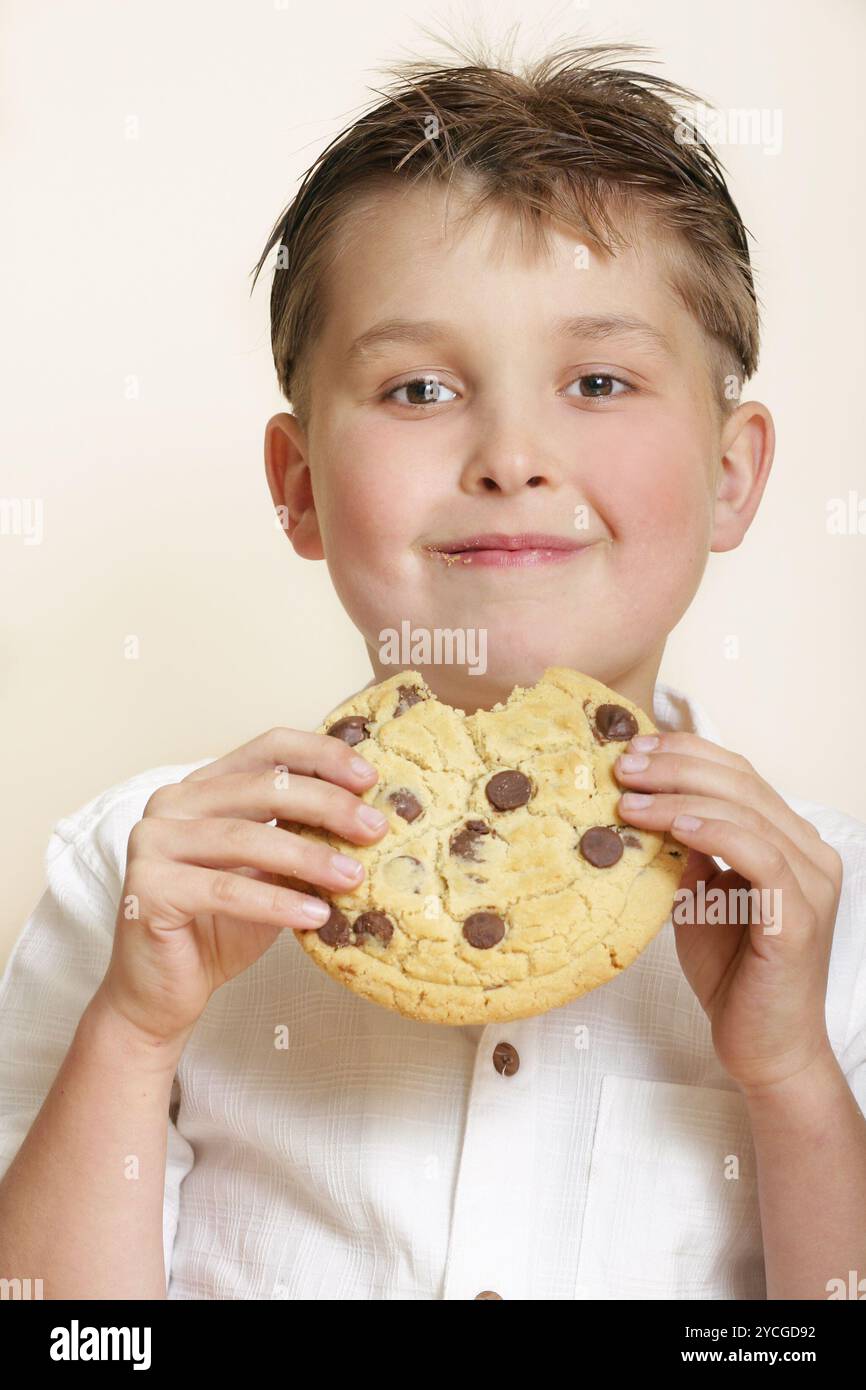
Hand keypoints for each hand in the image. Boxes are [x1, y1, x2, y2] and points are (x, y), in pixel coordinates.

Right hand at [98, 727, 387, 1045]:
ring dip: (308, 857)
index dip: (321, 756)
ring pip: (245, 838)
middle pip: (262, 787)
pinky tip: (316, 916)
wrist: (163, 994)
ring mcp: (152, 842)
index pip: (268, 748)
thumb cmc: (220, 928)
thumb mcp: (271, 874)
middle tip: (375, 828)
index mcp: (202, 787)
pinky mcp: (147, 888)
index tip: (369, 778)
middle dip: (327, 804)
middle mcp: (171, 803)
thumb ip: (300, 838)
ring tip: (354, 878)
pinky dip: (277, 902)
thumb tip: (369, 817)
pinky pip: (226, 889)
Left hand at [613, 731, 843, 1093]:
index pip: (739, 774)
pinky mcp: (800, 916)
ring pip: (747, 811)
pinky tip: (675, 827)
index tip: (633, 750)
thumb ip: (687, 854)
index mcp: (788, 840)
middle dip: (675, 766)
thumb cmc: (731, 976)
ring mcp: (811, 883)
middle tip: (623, 766)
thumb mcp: (698, 899)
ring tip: (629, 799)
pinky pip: (761, 857)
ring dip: (680, 797)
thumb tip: (648, 807)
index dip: (686, 753)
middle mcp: (809, 853)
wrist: (764, 1050)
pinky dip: (717, 833)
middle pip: (741, 782)